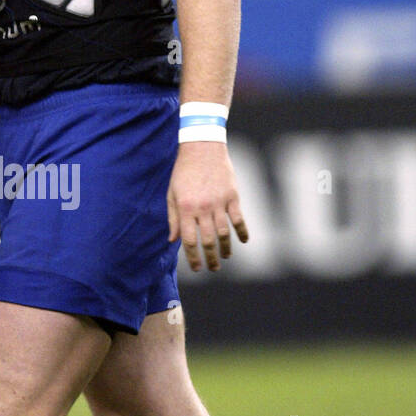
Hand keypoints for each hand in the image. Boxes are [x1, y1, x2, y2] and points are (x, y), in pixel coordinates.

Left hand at [168, 142, 248, 271]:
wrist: (202, 147)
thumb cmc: (183, 171)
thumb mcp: (172, 193)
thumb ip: (173, 218)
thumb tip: (173, 240)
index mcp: (185, 208)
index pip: (190, 240)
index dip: (193, 257)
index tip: (196, 268)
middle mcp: (203, 208)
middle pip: (208, 241)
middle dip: (210, 258)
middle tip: (212, 268)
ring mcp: (219, 202)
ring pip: (224, 233)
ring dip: (226, 248)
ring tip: (225, 258)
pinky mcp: (232, 196)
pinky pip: (239, 219)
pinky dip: (242, 231)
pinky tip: (243, 241)